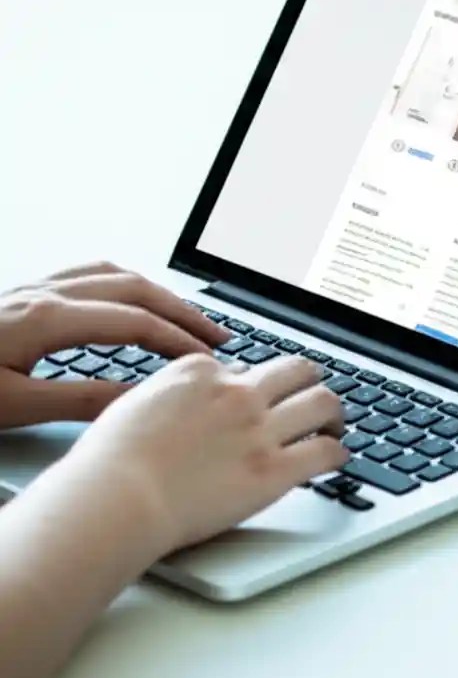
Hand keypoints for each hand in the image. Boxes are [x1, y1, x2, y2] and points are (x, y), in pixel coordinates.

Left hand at [0, 262, 228, 428]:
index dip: (179, 340)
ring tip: (184, 316)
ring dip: (157, 294)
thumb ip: (79, 400)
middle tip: (217, 335)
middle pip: (134, 288)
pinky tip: (130, 299)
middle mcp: (45, 294)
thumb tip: (139, 398)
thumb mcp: (14, 404)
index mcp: (47, 318)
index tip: (208, 359)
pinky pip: (88, 274)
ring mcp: (33, 288)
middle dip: (183, 311)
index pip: (135, 322)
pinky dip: (125, 285)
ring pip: (114, 275)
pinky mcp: (22, 294)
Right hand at [65, 354, 348, 550]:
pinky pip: (325, 452)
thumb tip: (200, 392)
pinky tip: (338, 459)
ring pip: (323, 403)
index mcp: (199, 372)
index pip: (244, 368)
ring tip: (334, 427)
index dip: (252, 386)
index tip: (254, 402)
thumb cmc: (112, 461)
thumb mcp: (135, 402)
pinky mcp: (274, 470)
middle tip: (313, 399)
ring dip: (334, 414)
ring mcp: (259, 430)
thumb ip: (173, 391)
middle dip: (309, 383)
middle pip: (296, 370)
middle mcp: (236, 393)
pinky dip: (338, 453)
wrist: (118, 497)